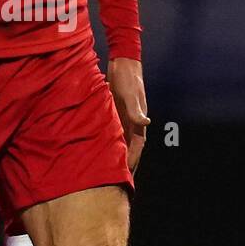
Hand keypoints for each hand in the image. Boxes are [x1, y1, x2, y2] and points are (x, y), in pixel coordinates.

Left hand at [107, 57, 149, 172]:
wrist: (123, 63)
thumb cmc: (128, 78)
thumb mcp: (131, 94)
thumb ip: (136, 109)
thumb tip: (146, 122)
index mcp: (139, 122)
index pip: (137, 147)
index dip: (132, 161)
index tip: (126, 175)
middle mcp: (132, 124)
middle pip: (129, 149)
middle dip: (125, 164)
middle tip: (116, 182)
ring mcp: (123, 120)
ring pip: (120, 143)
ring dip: (116, 156)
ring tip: (107, 172)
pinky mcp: (115, 114)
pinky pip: (112, 133)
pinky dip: (109, 144)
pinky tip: (98, 151)